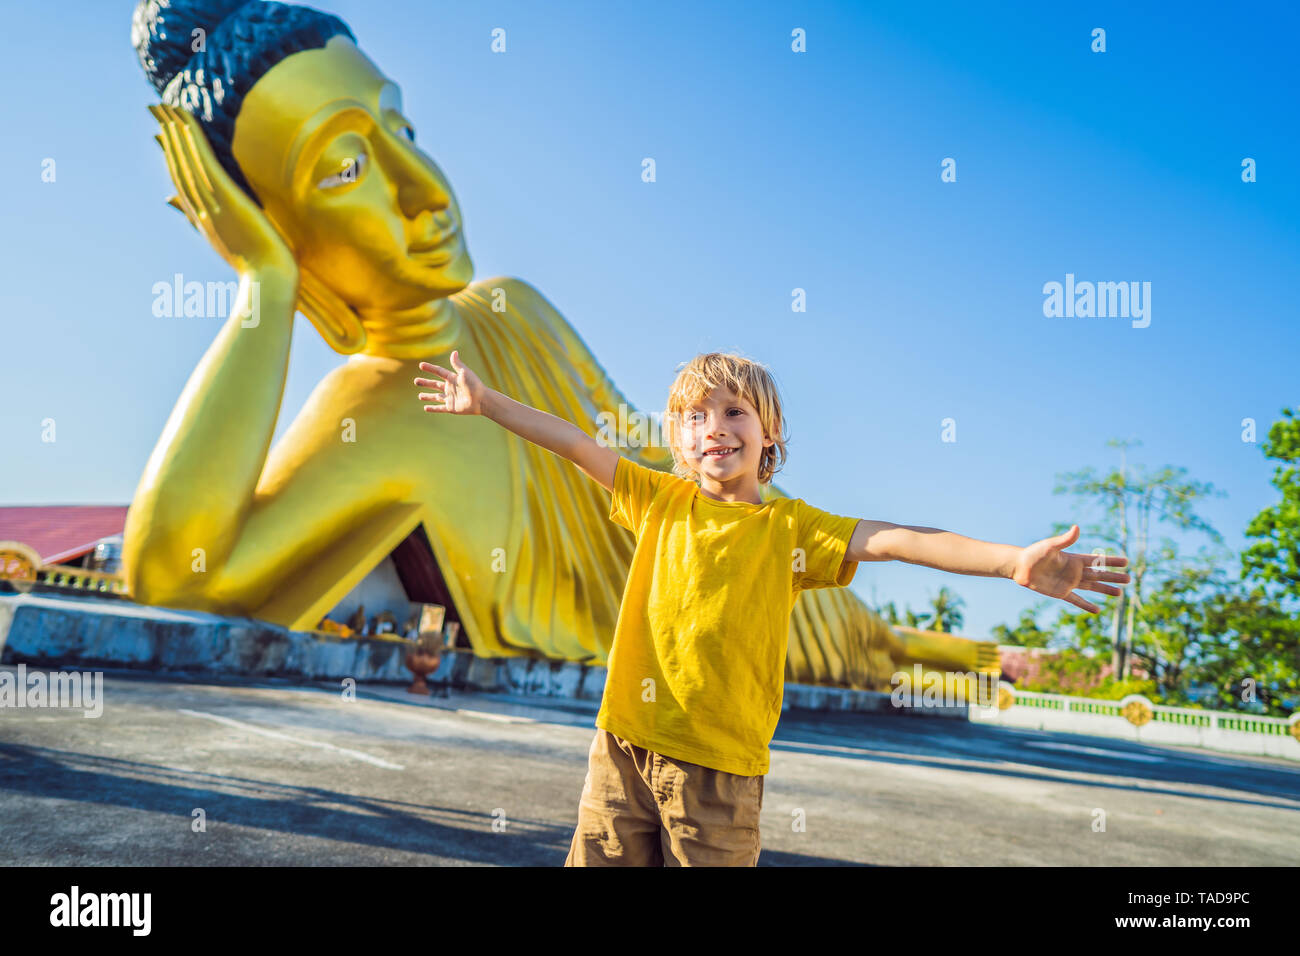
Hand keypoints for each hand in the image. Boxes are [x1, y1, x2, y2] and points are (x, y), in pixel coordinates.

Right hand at [149, 103, 296, 280]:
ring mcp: (211, 204)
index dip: (170, 156)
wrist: (269, 281)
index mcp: (204, 221)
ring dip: (175, 132)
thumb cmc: (260, 269)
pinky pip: (204, 164)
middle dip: (166, 136)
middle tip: (155, 110)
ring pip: (187, 162)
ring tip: (165, 106)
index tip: (160, 135)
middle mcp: (202, 210)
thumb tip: (207, 230)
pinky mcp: (225, 198)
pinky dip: (193, 143)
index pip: (182, 183)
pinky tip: (186, 124)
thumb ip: (216, 233)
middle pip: (178, 166)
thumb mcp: (233, 248)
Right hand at [415, 351, 485, 414]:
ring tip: (419, 395)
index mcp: (453, 378)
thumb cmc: (474, 385)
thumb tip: (454, 352)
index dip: (430, 368)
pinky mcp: (451, 407)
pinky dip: (432, 408)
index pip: (439, 372)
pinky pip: (440, 408)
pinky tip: (425, 408)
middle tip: (415, 381)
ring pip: (436, 397)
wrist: (482, 400)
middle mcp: (450, 388)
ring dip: (427, 396)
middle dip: (425, 383)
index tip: (420, 365)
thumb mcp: (465, 373)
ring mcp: (450, 398)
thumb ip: (457, 364)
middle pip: (435, 385)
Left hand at [1011, 524, 1130, 612]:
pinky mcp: (1061, 593)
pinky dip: (1087, 605)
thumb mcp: (1050, 546)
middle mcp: (1074, 571)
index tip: (1126, 562)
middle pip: (1098, 575)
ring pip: (1092, 587)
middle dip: (1113, 577)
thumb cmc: (1034, 553)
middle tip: (1129, 579)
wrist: (1020, 567)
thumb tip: (1077, 527)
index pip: (1098, 561)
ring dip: (1105, 590)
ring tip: (1119, 594)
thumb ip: (1065, 539)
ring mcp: (1069, 583)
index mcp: (1074, 559)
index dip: (1111, 561)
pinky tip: (1097, 610)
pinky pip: (1077, 600)